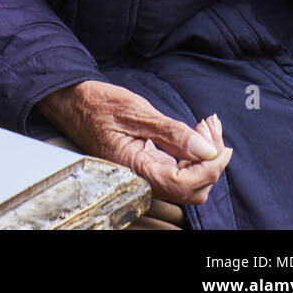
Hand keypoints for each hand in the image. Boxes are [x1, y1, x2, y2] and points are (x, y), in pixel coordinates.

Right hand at [39, 81, 231, 206]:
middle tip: (211, 127)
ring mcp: (145, 174)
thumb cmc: (98, 104)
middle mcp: (141, 179)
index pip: (184, 184)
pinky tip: (196, 132)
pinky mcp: (147, 166)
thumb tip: (207, 149)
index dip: (209, 168)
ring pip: (188, 182)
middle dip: (210, 161)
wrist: (72, 103)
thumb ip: (172, 132)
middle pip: (192, 190)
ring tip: (205, 126)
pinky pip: (178, 171)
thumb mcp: (136, 111)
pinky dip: (193, 154)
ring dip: (204, 157)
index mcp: (136, 169)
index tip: (220, 144)